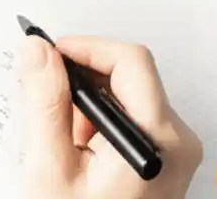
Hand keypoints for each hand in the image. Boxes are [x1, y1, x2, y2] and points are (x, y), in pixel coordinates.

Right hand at [16, 36, 202, 198]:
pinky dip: (102, 124)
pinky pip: (134, 115)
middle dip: (82, 86)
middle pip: (129, 75)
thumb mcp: (51, 168)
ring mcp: (177, 150)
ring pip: (128, 94)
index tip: (50, 55)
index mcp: (158, 141)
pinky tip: (84, 155)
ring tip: (69, 148)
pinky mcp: (169, 157)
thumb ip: (45, 103)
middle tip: (51, 113)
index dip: (85, 48)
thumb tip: (38, 52)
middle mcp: (178, 141)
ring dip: (90, 108)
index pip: (129, 60)